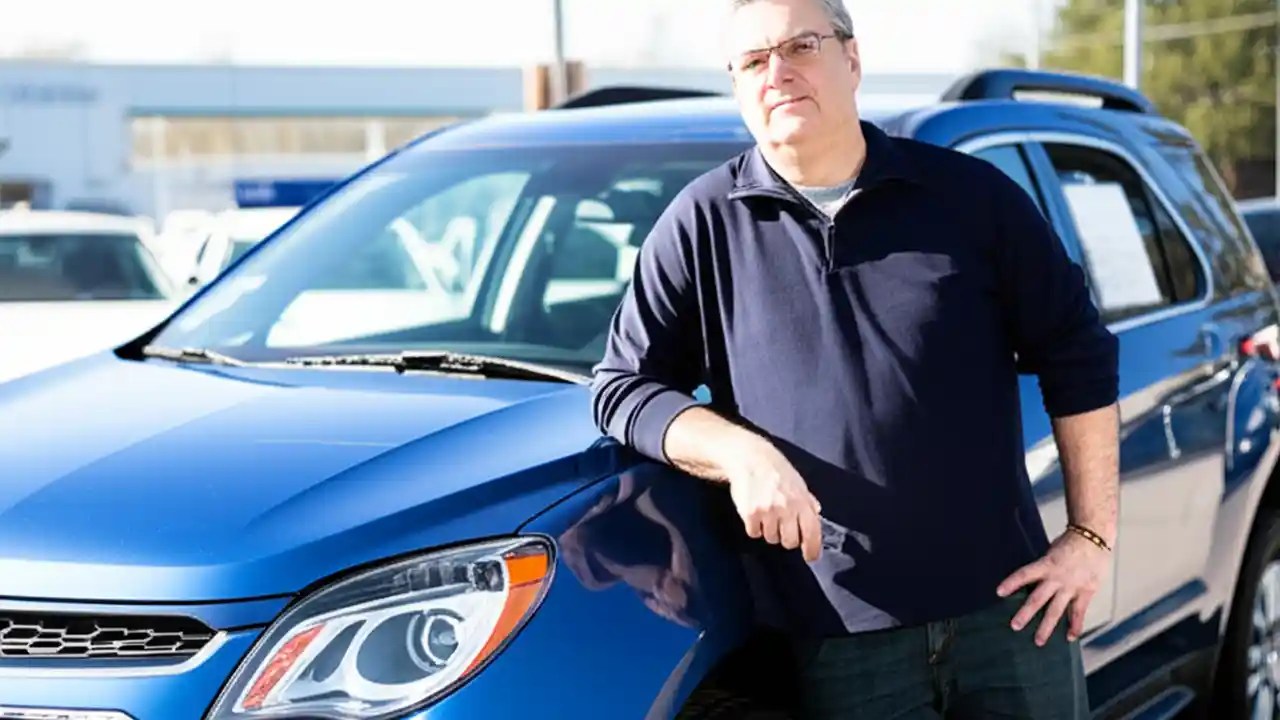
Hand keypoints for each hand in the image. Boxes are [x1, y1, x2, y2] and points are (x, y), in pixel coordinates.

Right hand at [723, 439, 822, 562]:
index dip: (812, 549)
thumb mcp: (798, 483)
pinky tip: (755, 513)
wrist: (750, 458)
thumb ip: (808, 501)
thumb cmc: (777, 471)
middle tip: (781, 526)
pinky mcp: (751, 513)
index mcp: (803, 502)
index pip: (812, 533)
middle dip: (786, 538)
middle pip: (790, 542)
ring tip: (766, 514)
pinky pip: (754, 533)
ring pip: (771, 538)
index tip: (810, 557)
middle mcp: (787, 508)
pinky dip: (754, 527)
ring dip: (769, 531)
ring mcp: (768, 511)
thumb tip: (817, 515)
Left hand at [996, 530, 1109, 644]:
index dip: (1011, 583)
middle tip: (1014, 627)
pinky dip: (1075, 626)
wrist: (1094, 537)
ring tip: (1038, 641)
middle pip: (1038, 599)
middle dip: (1025, 614)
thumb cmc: (1070, 543)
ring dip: (1047, 627)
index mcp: (1046, 564)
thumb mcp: (1051, 552)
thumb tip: (1032, 582)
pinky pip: (1079, 612)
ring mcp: (1072, 587)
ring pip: (1057, 610)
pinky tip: (1070, 638)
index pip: (1024, 574)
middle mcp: (1057, 578)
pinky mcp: (1086, 592)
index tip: (999, 592)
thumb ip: (1043, 568)